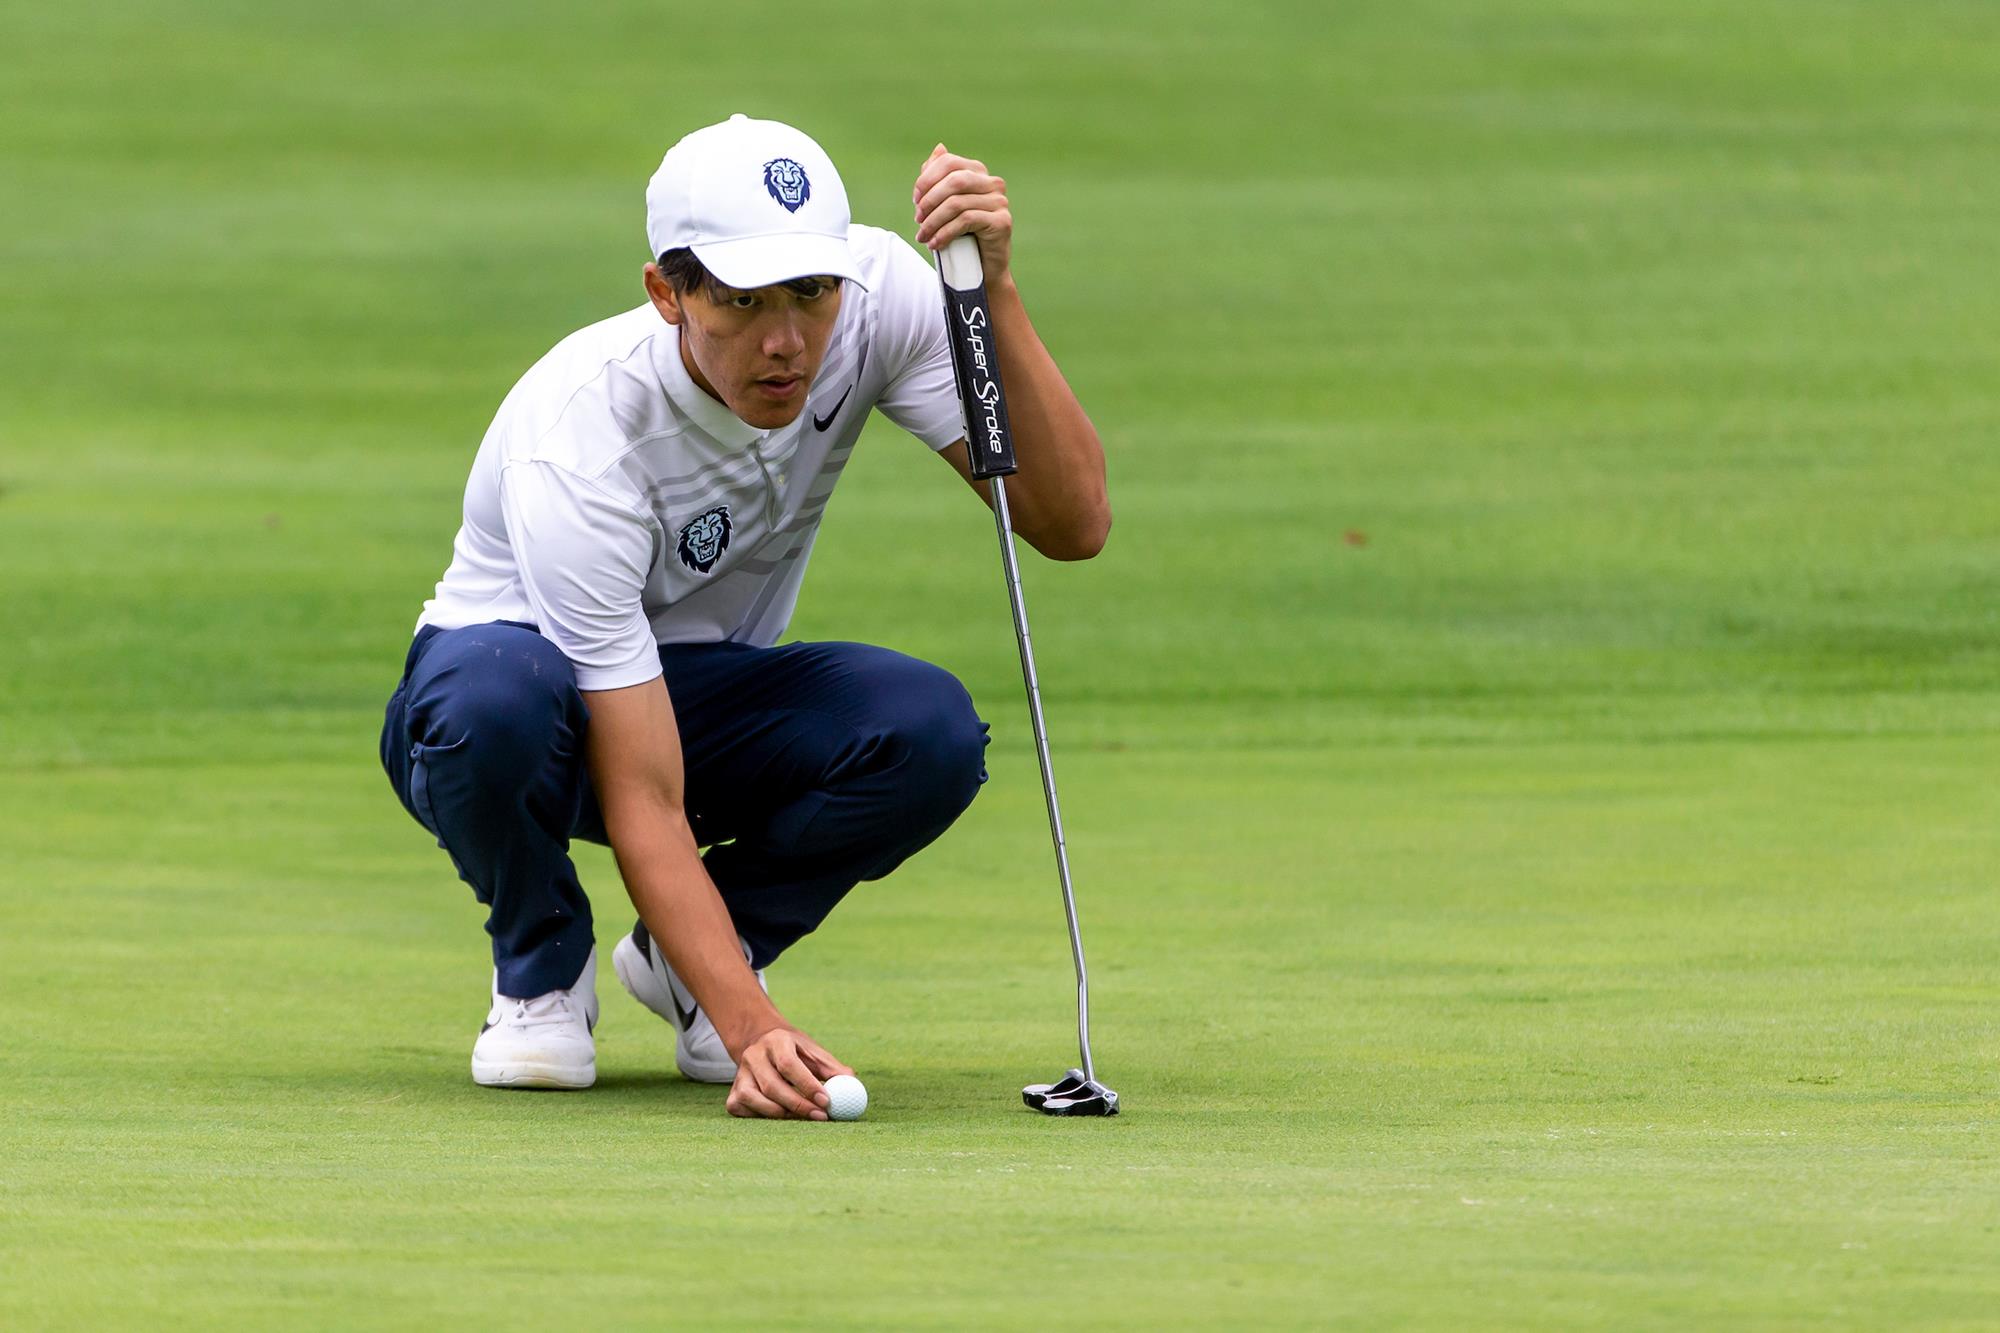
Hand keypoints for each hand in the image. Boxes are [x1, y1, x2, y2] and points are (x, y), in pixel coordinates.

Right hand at [725, 1027, 852, 1120]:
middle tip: (821, 1117)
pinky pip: (744, 1109)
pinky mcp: (732, 1093)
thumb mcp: (813, 1052)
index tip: (826, 1102)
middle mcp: (753, 1055)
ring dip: (781, 1114)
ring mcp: (739, 1074)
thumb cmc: (794, 1051)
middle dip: (799, 1105)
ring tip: (804, 1117)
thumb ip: (832, 1068)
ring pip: (755, 1100)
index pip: (789, 1065)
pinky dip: (763, 1116)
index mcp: (776, 1041)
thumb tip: (853, 1083)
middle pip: (772, 1086)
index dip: (807, 1085)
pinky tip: (780, 1115)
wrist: (760, 1043)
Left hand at [913, 143, 1011, 284]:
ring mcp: (1000, 201)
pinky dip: (945, 233)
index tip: (916, 201)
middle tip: (918, 220)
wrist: (982, 267)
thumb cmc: (962, 234)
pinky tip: (935, 244)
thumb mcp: (945, 204)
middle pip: (954, 181)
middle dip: (930, 200)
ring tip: (923, 236)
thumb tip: (939, 148)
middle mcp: (993, 183)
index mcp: (978, 172)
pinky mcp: (1002, 221)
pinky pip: (966, 221)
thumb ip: (940, 177)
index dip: (927, 180)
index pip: (948, 162)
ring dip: (934, 221)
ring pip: (957, 203)